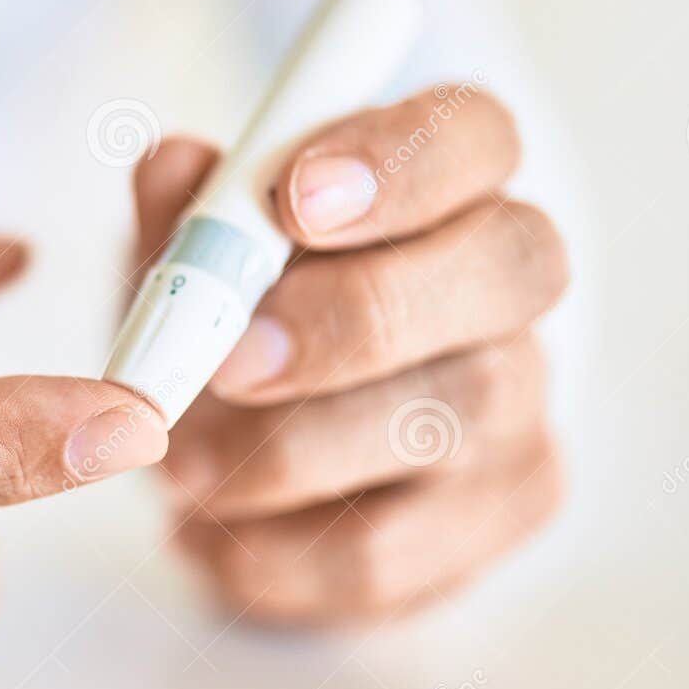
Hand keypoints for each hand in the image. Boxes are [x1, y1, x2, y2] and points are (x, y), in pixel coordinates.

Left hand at [137, 85, 568, 624]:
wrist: (248, 455)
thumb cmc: (234, 321)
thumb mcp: (190, 256)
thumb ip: (187, 214)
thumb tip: (169, 167)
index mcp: (445, 186)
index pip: (476, 135)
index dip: (402, 160)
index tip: (295, 199)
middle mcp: (507, 286)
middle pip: (510, 266)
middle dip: (360, 314)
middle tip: (230, 360)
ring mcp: (519, 404)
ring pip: (451, 416)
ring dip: (291, 451)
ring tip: (184, 468)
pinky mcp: (499, 514)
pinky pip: (397, 551)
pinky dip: (280, 554)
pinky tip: (210, 537)